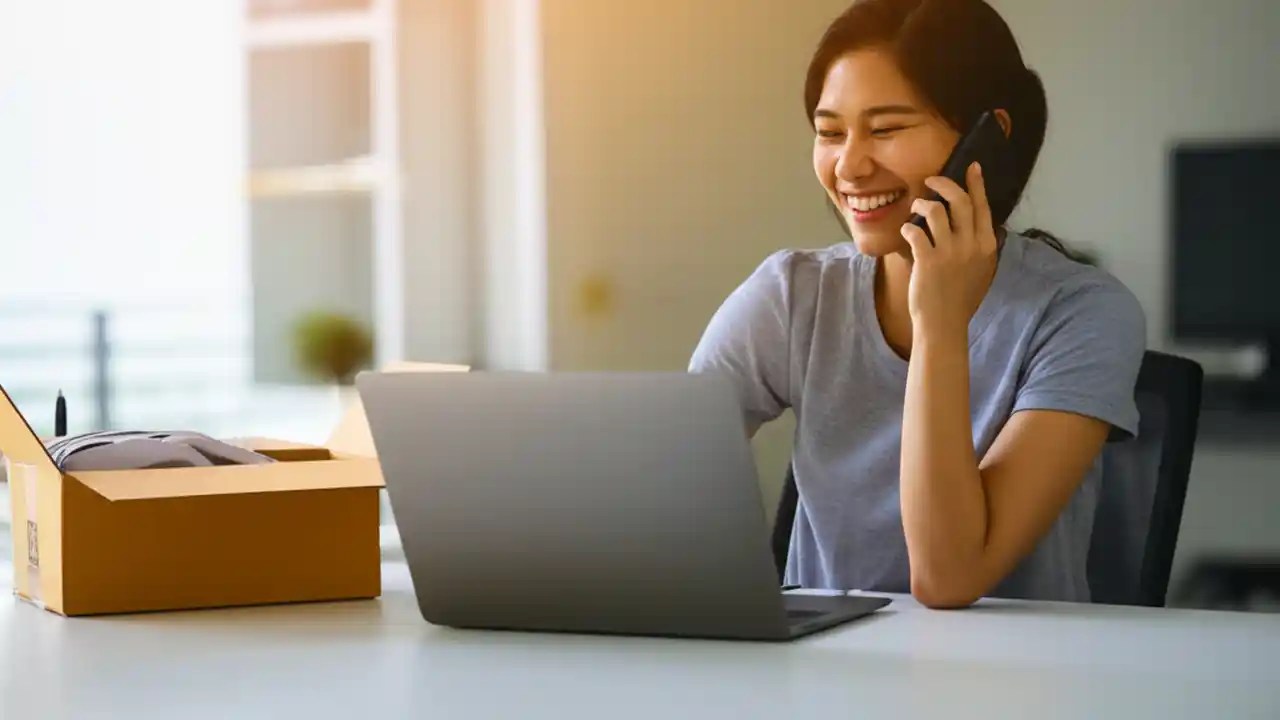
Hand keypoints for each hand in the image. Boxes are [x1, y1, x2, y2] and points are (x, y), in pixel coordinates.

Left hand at [899, 161, 999, 339]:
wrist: (944, 324)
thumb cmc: (959, 299)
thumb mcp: (980, 271)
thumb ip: (980, 247)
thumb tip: (976, 225)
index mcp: (986, 246)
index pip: (983, 207)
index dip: (976, 184)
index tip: (972, 167)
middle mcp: (971, 245)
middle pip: (960, 200)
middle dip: (944, 184)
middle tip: (930, 181)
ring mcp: (950, 252)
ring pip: (936, 210)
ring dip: (922, 204)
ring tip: (916, 209)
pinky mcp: (928, 260)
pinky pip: (915, 231)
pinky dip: (907, 227)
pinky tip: (905, 232)